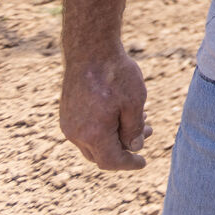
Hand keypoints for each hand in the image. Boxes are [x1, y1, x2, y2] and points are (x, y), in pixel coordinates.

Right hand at [60, 51, 151, 169]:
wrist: (90, 50)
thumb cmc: (115, 74)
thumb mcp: (134, 102)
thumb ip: (134, 129)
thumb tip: (134, 147)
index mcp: (93, 134)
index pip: (111, 161)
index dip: (129, 164)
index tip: (143, 162)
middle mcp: (76, 133)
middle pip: (101, 155)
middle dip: (125, 149)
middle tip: (148, 132)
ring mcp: (68, 124)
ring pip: (93, 143)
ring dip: (116, 137)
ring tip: (141, 120)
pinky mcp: (67, 113)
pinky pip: (86, 131)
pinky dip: (104, 128)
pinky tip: (121, 113)